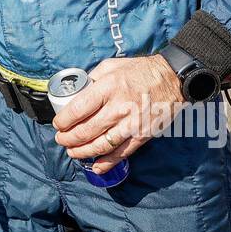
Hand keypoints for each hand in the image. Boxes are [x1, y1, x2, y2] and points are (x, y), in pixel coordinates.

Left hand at [52, 54, 185, 174]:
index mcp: (108, 87)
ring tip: (72, 152)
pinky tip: (96, 166)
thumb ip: (93, 79)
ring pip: (101, 145)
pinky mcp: (142, 135)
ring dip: (82, 152)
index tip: (58, 124)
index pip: (78, 109)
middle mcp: (118, 107)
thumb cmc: (140, 70)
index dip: (63, 121)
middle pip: (86, 130)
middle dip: (68, 139)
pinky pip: (121, 153)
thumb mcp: (112, 65)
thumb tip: (77, 92)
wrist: (172, 79)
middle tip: (61, 140)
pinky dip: (107, 162)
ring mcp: (131, 123)